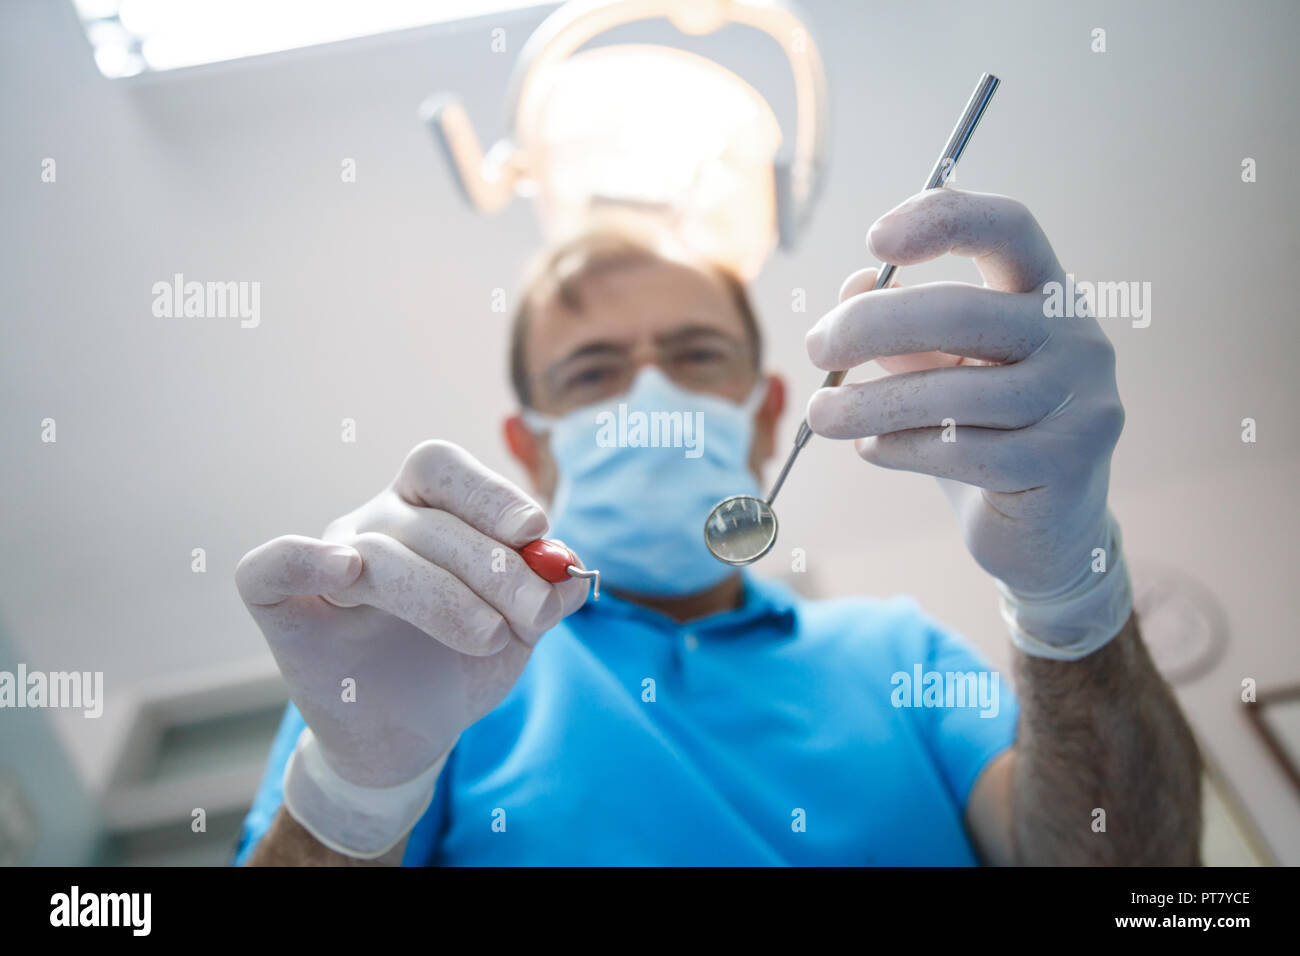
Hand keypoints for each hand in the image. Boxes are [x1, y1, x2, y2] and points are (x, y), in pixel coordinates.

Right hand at [235, 439, 588, 852]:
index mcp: (426, 511)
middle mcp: (372, 524)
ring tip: (492, 638)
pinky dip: (301, 559)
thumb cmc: (461, 665)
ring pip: (378, 556)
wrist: (412, 735)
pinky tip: (345, 571)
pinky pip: (267, 567)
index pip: (443, 471)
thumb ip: (547, 593)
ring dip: (447, 596)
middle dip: (492, 565)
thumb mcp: (520, 629)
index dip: (489, 493)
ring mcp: (325, 562)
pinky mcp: (284, 612)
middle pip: (424, 517)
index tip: (535, 532)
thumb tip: (572, 569)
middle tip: (535, 614)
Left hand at [804, 188, 1128, 651]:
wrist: (1045, 531)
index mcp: (1048, 295)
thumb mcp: (943, 370)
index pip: (1009, 227)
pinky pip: (962, 450)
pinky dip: (901, 448)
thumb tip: (852, 285)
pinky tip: (871, 450)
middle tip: (817, 349)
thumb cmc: (986, 433)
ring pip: (953, 392)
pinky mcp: (1066, 463)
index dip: (943, 219)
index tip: (874, 240)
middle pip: (963, 311)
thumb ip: (904, 331)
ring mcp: (1082, 401)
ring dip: (870, 405)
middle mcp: (1077, 338)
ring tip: (821, 417)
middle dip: (872, 326)